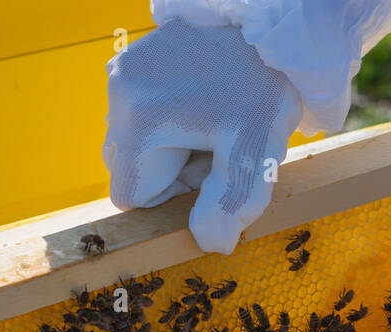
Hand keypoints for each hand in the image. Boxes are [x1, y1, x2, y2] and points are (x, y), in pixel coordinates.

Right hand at [103, 18, 302, 254]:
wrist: (272, 30)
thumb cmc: (264, 89)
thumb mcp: (255, 153)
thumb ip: (230, 204)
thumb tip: (209, 243)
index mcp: (139, 122)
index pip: (131, 196)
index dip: (172, 196)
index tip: (208, 169)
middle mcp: (119, 95)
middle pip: (130, 169)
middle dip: (170, 171)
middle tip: (214, 144)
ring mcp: (122, 72)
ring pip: (135, 143)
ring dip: (169, 147)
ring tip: (209, 120)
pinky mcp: (132, 60)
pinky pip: (140, 115)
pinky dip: (167, 121)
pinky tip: (200, 102)